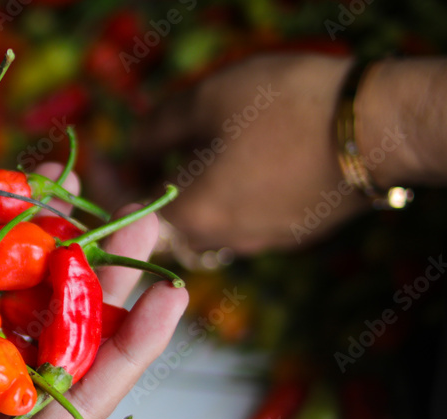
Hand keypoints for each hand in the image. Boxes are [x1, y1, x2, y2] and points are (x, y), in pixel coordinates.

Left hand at [135, 54, 368, 253]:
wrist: (381, 128)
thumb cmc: (283, 109)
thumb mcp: (205, 102)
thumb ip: (156, 131)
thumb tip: (131, 149)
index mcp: (190, 218)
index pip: (130, 220)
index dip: (114, 195)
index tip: (110, 170)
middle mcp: (221, 243)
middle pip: (167, 229)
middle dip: (150, 199)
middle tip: (147, 162)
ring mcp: (261, 243)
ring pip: (207, 227)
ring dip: (192, 200)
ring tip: (193, 158)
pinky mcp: (294, 234)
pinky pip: (244, 221)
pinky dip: (229, 200)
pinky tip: (239, 167)